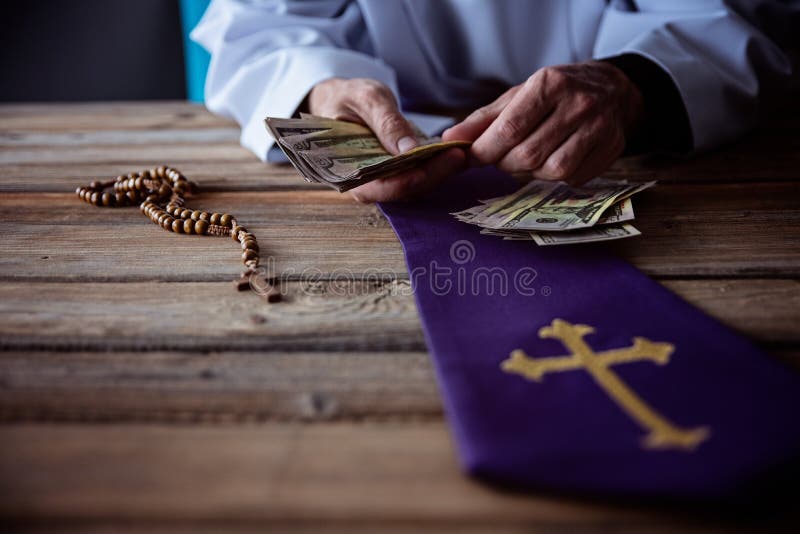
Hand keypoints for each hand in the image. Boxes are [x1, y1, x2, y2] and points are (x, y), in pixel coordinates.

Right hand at [308, 77, 465, 201]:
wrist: (341, 100)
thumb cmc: (348, 98)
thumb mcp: (367, 99)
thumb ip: (387, 123)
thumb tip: (409, 150)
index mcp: (345, 171)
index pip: (381, 187)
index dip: (411, 178)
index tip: (439, 160)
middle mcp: (364, 184)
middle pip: (402, 190)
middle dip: (432, 175)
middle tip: (457, 155)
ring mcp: (380, 181)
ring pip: (413, 187)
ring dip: (437, 173)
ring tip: (457, 152)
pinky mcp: (394, 174)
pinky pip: (416, 176)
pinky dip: (434, 166)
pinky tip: (449, 152)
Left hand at [442, 61, 642, 185]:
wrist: (611, 88)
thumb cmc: (555, 93)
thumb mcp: (518, 96)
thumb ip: (483, 119)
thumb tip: (450, 139)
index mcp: (550, 83)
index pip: (510, 128)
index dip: (486, 150)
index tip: (472, 157)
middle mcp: (579, 102)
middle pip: (529, 154)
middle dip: (506, 164)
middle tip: (502, 158)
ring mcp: (600, 126)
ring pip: (553, 170)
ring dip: (532, 173)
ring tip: (529, 159)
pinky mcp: (613, 147)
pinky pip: (575, 178)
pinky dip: (557, 178)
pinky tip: (554, 160)